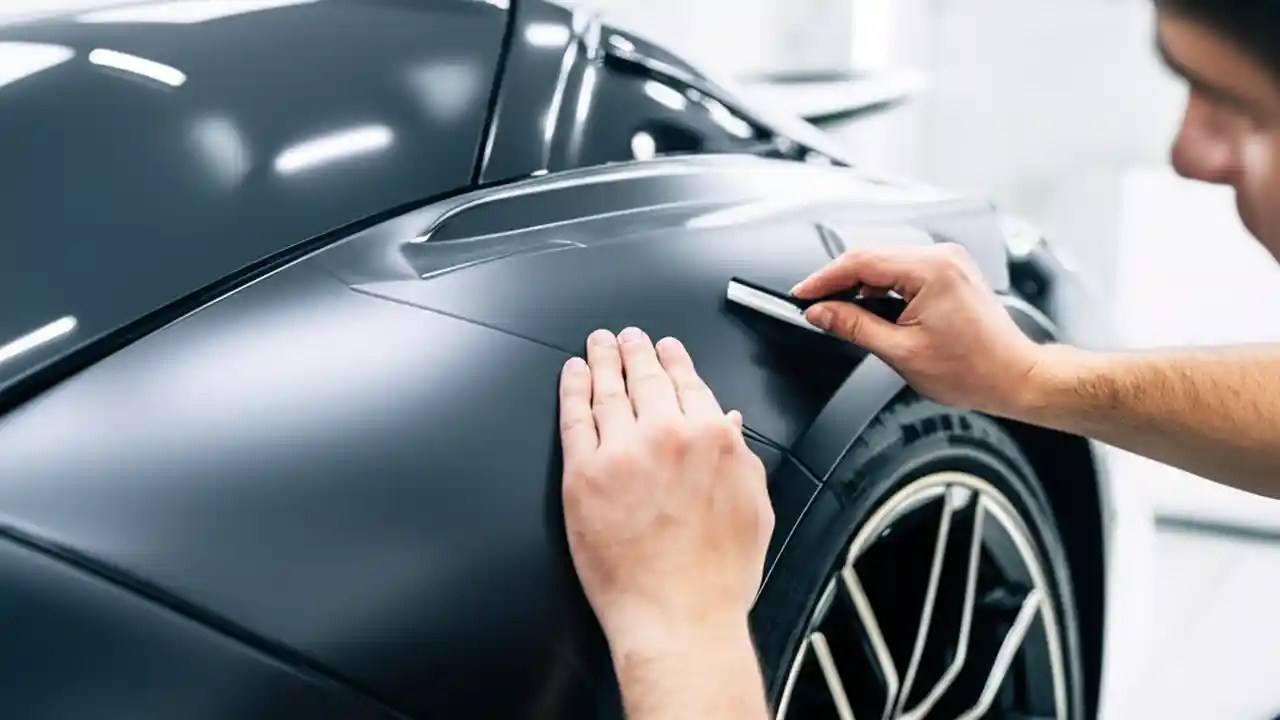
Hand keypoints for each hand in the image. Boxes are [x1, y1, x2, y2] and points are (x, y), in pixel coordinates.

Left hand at [558, 328, 772, 654]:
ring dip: (602, 359)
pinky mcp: (583, 476)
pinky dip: (573, 391)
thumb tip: (728, 422)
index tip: (666, 348)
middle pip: (646, 377)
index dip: (674, 359)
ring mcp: (622, 453)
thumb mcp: (754, 508)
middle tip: (627, 336)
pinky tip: (572, 376)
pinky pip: (574, 420)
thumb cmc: (717, 579)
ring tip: (597, 345)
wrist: (678, 620)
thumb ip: (740, 456)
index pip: (689, 383)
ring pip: (609, 390)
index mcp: (713, 439)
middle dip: (635, 350)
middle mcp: (667, 436)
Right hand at [791, 243, 1042, 416]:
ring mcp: (948, 262)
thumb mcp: (901, 352)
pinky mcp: (950, 271)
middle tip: (814, 306)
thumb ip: (854, 327)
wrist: (1014, 376)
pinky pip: (904, 269)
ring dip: (860, 284)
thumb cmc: (973, 370)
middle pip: (871, 256)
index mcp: (931, 270)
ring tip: (840, 311)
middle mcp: (942, 257)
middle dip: (839, 281)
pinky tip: (870, 307)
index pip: (860, 262)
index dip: (824, 278)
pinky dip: (882, 286)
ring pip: (886, 262)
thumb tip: (822, 313)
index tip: (802, 294)